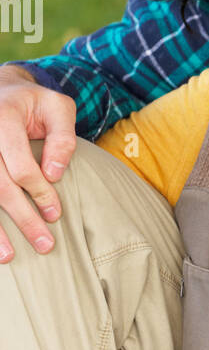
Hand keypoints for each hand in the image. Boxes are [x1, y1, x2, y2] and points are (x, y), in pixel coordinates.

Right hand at [0, 66, 76, 260]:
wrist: (1, 92)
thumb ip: (62, 138)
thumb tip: (54, 175)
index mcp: (4, 119)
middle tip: (45, 245)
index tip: (56, 213)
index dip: (39, 192)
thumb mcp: (58, 108)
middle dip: (22, 218)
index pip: (20, 167)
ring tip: (8, 258)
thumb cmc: (34, 104)